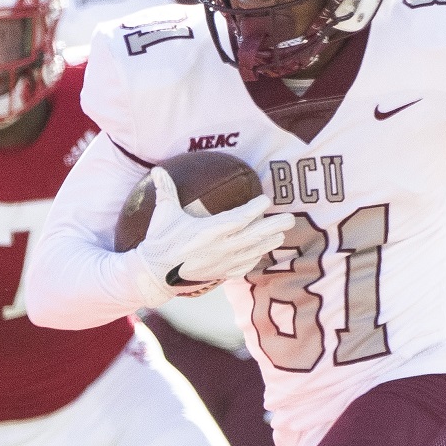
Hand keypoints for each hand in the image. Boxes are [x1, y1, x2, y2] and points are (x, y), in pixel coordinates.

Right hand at [133, 176, 289, 299]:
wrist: (154, 275)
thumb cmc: (160, 242)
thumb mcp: (163, 214)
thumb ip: (165, 190)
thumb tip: (157, 169)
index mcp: (207, 232)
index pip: (238, 219)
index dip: (254, 210)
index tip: (266, 200)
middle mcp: (219, 249)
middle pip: (254, 237)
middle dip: (274, 227)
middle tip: (290, 218)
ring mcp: (222, 264)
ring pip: (253, 252)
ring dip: (269, 242)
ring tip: (282, 232)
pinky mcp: (221, 274)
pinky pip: (244, 266)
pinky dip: (255, 258)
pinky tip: (262, 251)